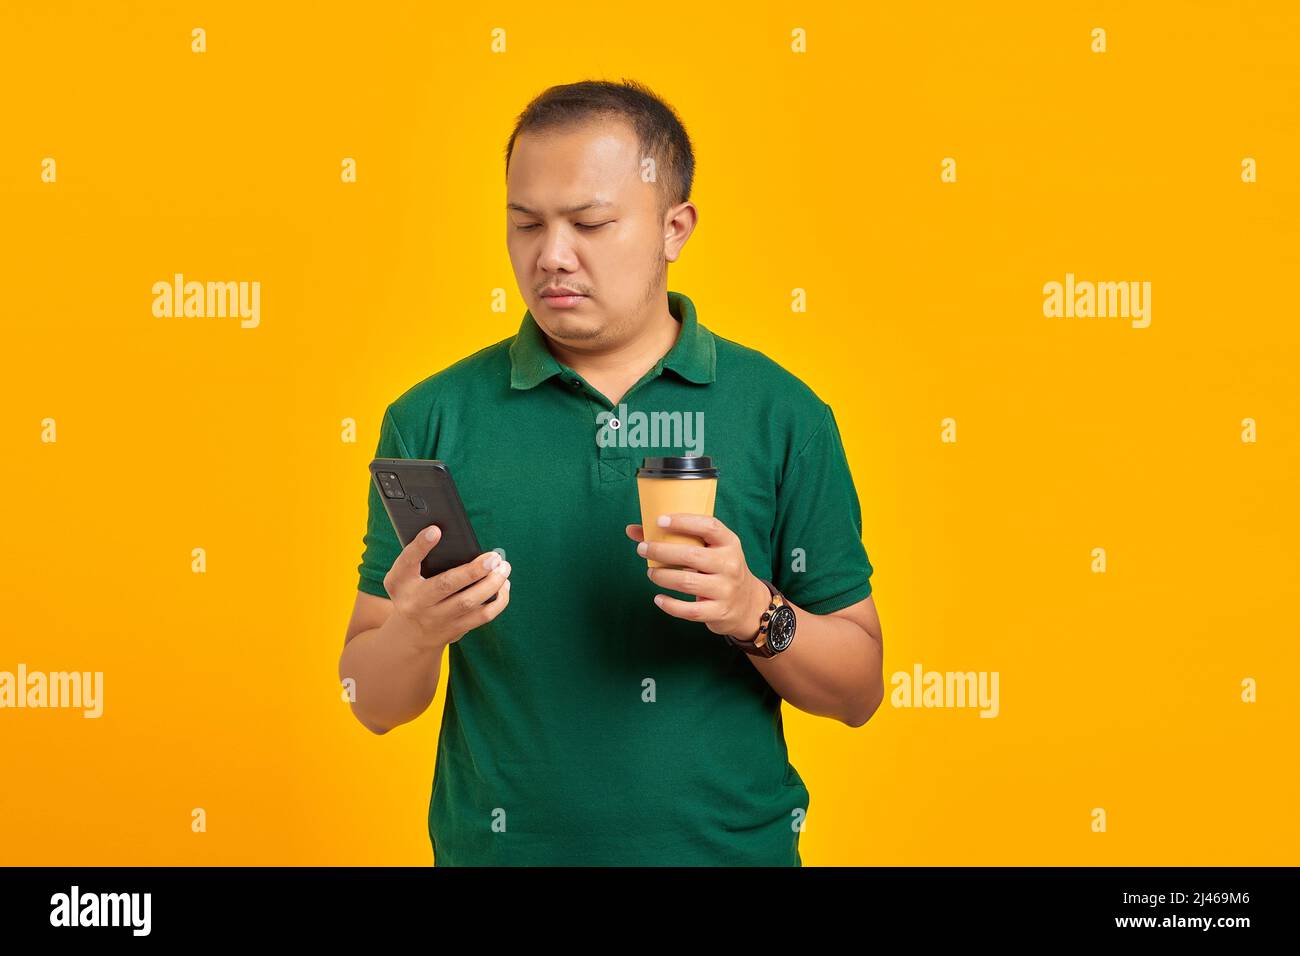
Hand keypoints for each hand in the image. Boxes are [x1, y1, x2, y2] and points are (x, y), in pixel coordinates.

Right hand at [383, 524, 511, 650]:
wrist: (409, 635)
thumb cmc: (410, 593)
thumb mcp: (402, 576)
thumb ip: (418, 555)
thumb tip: (445, 532)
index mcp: (401, 582)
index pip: (407, 561)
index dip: (420, 545)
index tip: (435, 530)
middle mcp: (417, 601)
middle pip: (447, 584)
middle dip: (473, 570)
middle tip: (494, 557)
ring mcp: (437, 618)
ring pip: (469, 602)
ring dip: (492, 584)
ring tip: (504, 568)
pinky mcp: (455, 629)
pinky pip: (482, 616)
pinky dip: (498, 600)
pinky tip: (503, 585)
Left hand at [625, 513, 770, 639]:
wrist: (748, 604)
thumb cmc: (719, 569)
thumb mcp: (708, 550)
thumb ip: (676, 538)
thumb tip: (632, 530)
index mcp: (729, 542)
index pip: (709, 526)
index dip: (684, 522)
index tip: (659, 520)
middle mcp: (730, 564)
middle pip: (692, 555)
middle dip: (662, 551)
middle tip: (642, 549)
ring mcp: (726, 589)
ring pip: (687, 582)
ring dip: (662, 577)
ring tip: (651, 572)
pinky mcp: (719, 611)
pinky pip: (689, 610)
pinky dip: (670, 605)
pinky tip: (658, 599)